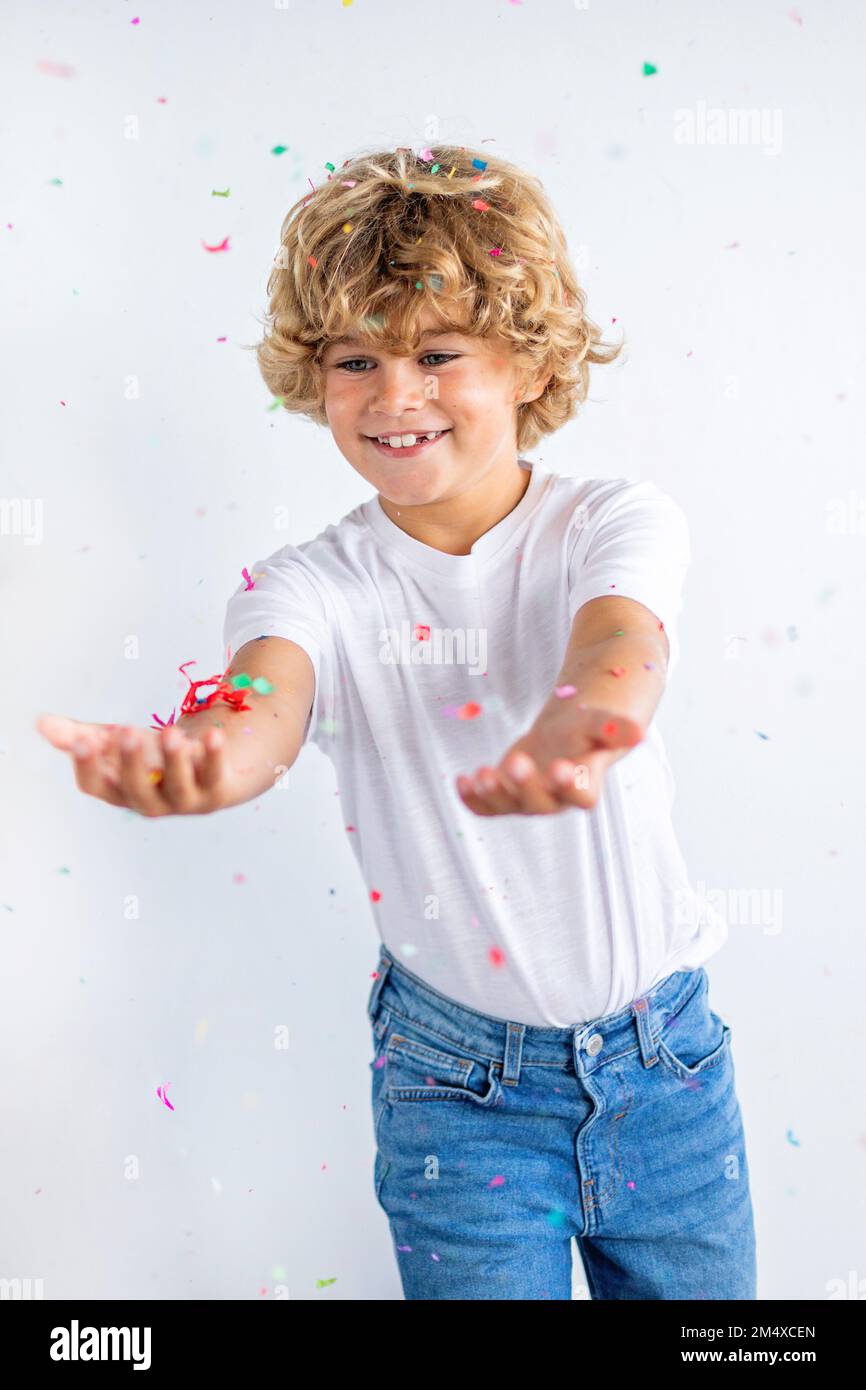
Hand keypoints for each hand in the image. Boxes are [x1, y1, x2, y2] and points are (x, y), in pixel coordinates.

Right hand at [36, 714, 230, 816]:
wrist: (208, 763)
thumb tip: (41, 722)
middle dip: (130, 761)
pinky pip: (214, 775)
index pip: (96, 786)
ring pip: (177, 785)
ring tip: (169, 732)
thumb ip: (80, 735)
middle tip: (126, 730)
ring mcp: (185, 801)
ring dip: (173, 759)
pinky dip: (213, 755)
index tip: (80, 740)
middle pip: (136, 788)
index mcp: (120, 791)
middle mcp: (150, 803)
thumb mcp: (117, 742)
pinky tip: (211, 735)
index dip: (87, 766)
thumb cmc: (153, 753)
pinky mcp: (216, 791)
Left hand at [455, 701, 644, 816]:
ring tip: (479, 775)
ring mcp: (531, 798)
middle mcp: (558, 797)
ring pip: (511, 807)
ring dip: (493, 795)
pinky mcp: (510, 794)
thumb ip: (616, 726)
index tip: (558, 766)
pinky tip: (461, 780)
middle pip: (540, 804)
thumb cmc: (591, 724)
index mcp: (586, 781)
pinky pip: (489, 807)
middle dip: (524, 786)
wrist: (572, 729)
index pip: (581, 796)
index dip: (569, 785)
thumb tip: (637, 731)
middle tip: (514, 761)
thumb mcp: (603, 719)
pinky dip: (473, 799)